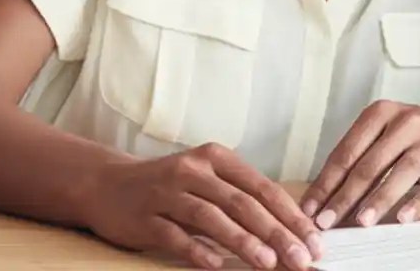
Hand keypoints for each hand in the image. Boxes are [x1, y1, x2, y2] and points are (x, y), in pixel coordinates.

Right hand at [81, 143, 322, 269]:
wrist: (106, 184)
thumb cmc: (171, 186)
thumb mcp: (208, 181)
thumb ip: (243, 200)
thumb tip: (290, 232)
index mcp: (217, 159)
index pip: (263, 188)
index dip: (291, 216)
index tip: (314, 242)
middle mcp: (194, 171)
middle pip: (244, 203)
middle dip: (277, 233)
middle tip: (301, 259)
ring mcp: (167, 192)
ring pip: (213, 218)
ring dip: (244, 242)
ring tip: (269, 263)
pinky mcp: (144, 216)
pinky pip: (175, 235)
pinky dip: (197, 251)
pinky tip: (216, 266)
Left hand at [300, 101, 419, 228]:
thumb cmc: (419, 136)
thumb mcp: (387, 133)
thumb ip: (360, 158)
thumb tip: (325, 198)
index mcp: (381, 114)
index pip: (346, 152)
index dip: (326, 182)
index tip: (310, 209)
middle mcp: (406, 122)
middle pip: (369, 164)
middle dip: (344, 196)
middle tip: (326, 222)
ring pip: (400, 172)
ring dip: (379, 200)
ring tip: (362, 222)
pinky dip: (418, 203)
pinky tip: (404, 218)